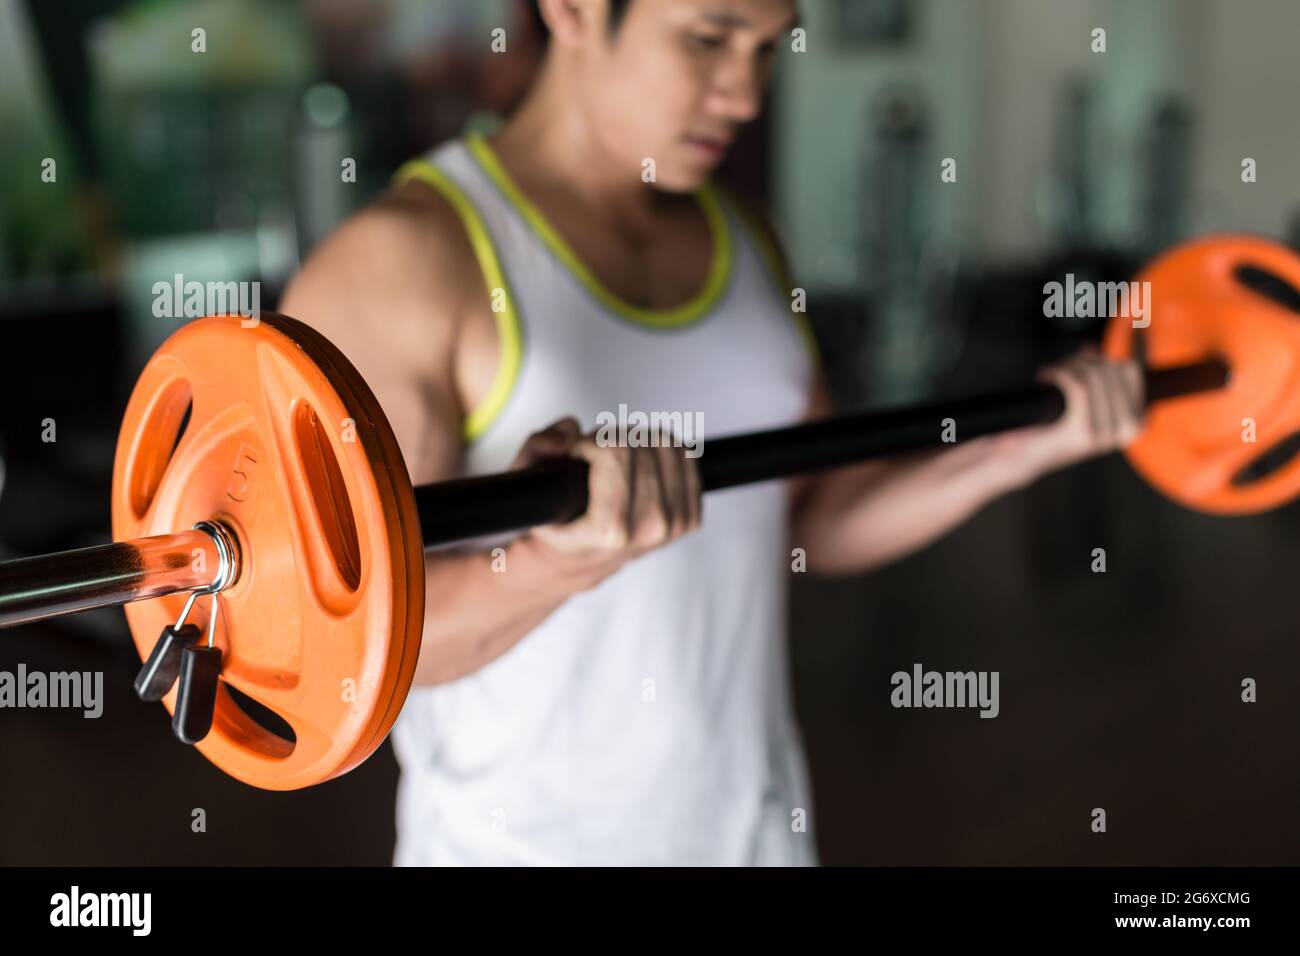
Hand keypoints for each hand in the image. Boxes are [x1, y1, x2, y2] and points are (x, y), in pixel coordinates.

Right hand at [508, 416, 702, 593]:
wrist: (572, 563)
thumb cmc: (553, 524)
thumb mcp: (526, 484)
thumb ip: (537, 448)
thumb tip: (569, 433)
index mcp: (612, 530)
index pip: (615, 451)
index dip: (589, 442)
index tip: (576, 456)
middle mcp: (650, 530)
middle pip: (641, 443)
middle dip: (611, 440)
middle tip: (593, 458)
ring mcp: (675, 526)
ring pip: (665, 444)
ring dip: (636, 443)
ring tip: (614, 463)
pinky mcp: (690, 519)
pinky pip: (685, 458)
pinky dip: (660, 453)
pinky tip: (638, 469)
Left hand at [1000, 347, 1145, 478]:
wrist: (1023, 457)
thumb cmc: (1048, 427)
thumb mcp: (1078, 400)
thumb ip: (1090, 376)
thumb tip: (1091, 349)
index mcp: (1135, 423)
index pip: (1130, 370)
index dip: (1100, 358)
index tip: (1077, 360)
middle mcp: (1129, 431)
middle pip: (1112, 369)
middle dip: (1083, 360)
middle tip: (1059, 367)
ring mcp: (1109, 434)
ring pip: (1094, 375)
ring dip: (1069, 365)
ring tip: (1051, 372)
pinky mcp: (1085, 432)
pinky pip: (1079, 385)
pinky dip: (1060, 372)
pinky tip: (1044, 375)